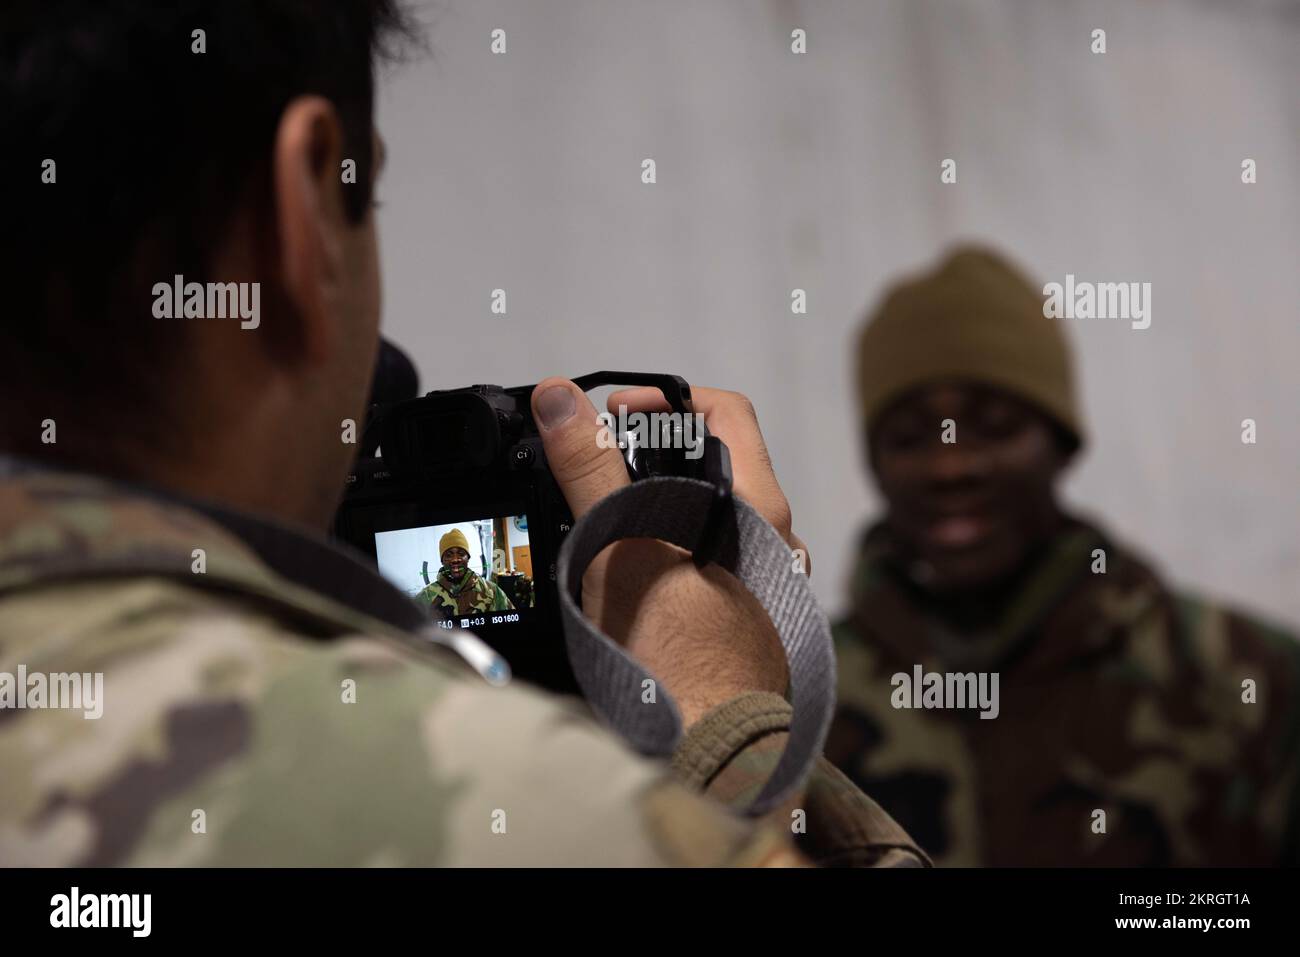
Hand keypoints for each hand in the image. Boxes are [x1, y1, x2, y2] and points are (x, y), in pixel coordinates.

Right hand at [531, 378, 807, 726]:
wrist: (706, 750)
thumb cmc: (674, 655)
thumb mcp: (619, 544)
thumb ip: (590, 465)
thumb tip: (559, 398)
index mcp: (757, 506)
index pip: (726, 411)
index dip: (665, 398)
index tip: (613, 413)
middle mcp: (774, 539)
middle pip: (718, 459)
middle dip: (655, 449)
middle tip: (601, 461)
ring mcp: (766, 581)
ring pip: (713, 511)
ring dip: (662, 498)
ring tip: (607, 514)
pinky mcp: (748, 615)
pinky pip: (712, 556)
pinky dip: (672, 543)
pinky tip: (631, 569)